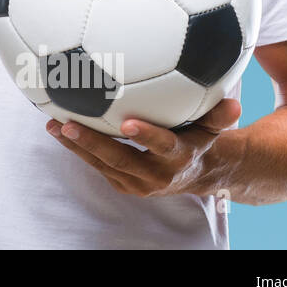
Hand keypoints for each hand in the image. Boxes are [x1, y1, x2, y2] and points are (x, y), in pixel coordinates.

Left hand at [45, 98, 241, 196]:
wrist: (196, 177)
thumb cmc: (200, 140)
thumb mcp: (212, 129)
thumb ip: (218, 115)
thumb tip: (234, 102)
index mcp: (177, 157)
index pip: (162, 145)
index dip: (146, 135)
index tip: (127, 122)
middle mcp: (155, 174)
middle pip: (119, 158)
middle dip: (92, 142)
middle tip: (67, 124)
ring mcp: (135, 182)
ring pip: (102, 164)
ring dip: (76, 145)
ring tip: (53, 124)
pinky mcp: (122, 183)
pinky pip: (97, 165)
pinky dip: (78, 148)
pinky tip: (58, 127)